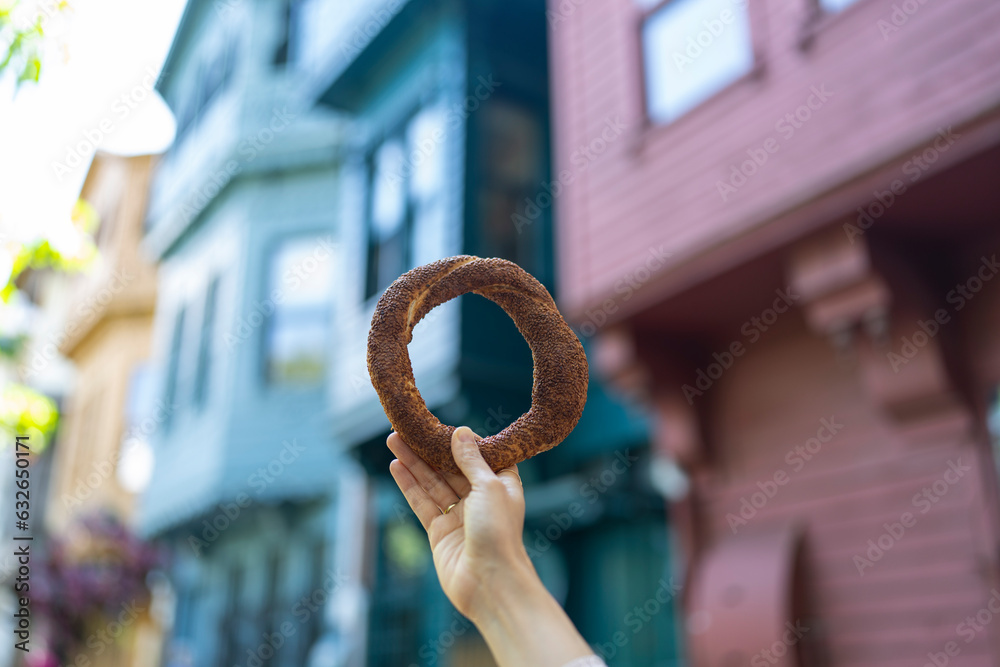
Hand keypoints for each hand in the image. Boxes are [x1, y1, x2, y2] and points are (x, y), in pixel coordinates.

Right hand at [387, 426, 528, 623]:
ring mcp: (459, 516)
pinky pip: (422, 502)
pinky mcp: (440, 532)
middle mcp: (480, 499)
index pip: (482, 456)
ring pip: (432, 482)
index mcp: (501, 485)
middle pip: (451, 467)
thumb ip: (471, 460)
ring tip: (394, 440)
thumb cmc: (498, 532)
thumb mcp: (488, 486)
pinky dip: (408, 484)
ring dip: (413, 462)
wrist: (489, 583)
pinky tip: (396, 466)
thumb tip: (461, 432)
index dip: (464, 442)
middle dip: (430, 449)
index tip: (445, 425)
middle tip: (408, 429)